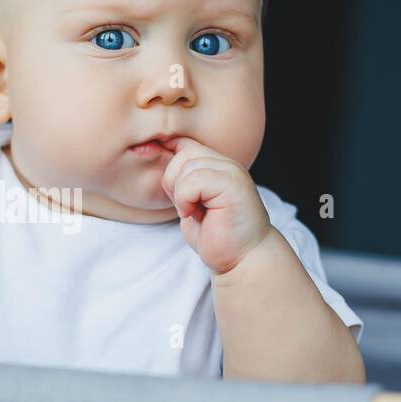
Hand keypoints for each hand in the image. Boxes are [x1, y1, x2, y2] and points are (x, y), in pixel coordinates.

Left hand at [159, 136, 271, 275]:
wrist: (243, 258)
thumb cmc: (216, 234)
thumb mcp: (192, 202)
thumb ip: (182, 179)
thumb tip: (158, 155)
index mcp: (217, 165)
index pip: (185, 143)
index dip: (168, 158)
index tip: (168, 188)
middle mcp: (227, 164)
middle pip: (182, 153)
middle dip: (173, 182)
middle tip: (187, 207)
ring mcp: (232, 172)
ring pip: (186, 166)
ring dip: (181, 195)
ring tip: (196, 213)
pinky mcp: (232, 184)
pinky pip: (194, 180)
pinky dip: (186, 200)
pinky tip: (197, 215)